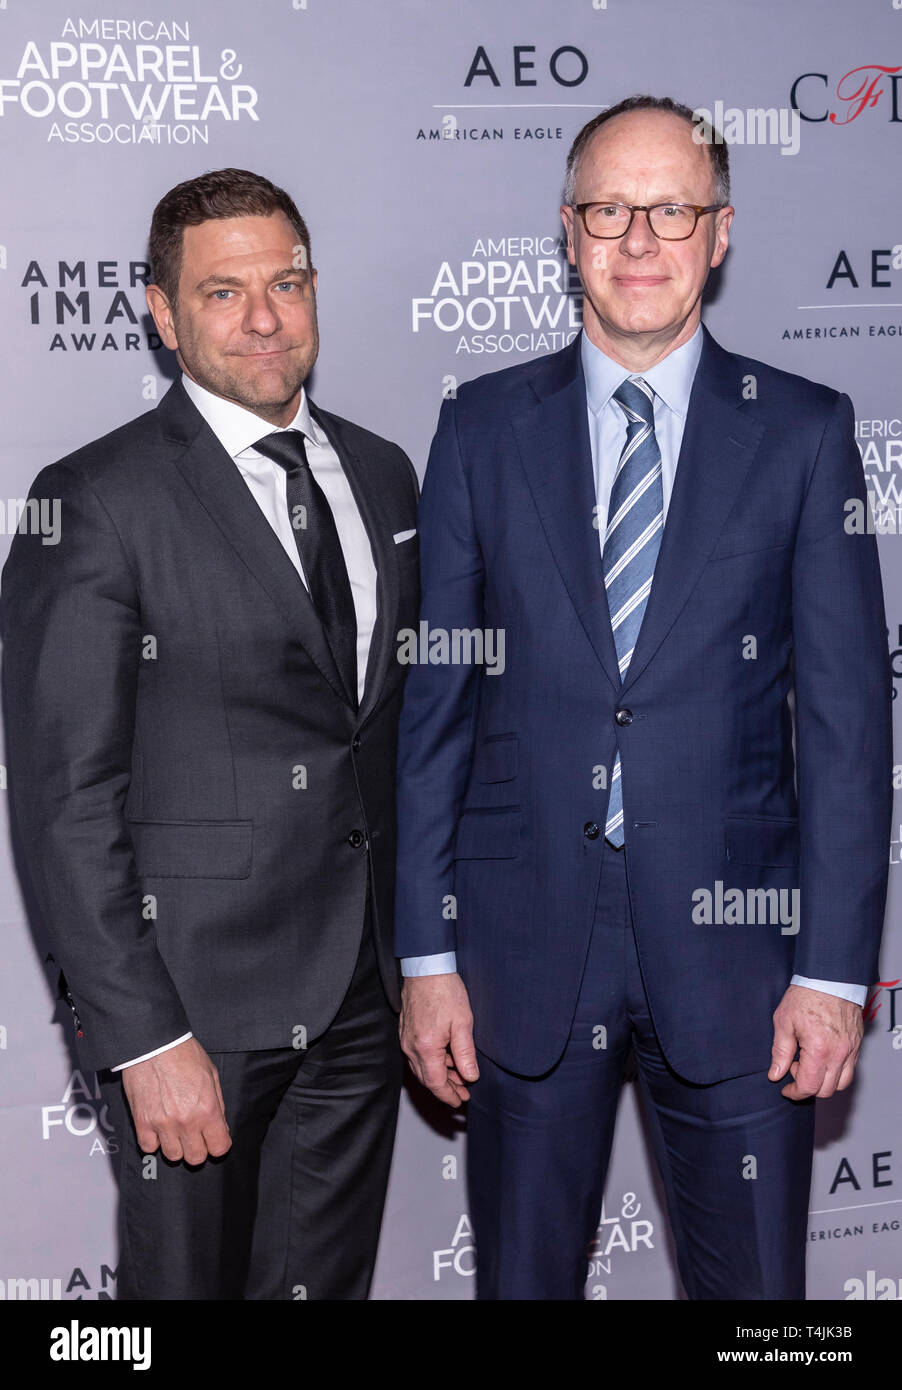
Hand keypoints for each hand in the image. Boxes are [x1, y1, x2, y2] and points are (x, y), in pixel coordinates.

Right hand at [121, 1036, 230, 1162]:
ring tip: (176, 1131)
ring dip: (177, 1146)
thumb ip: (218, 1104)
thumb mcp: (212, 1075)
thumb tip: (220, 1127)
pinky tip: (158, 1129)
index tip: (215, 1139)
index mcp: (207, 1109)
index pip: (219, 1148)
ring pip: (173, 1156)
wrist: (154, 1043)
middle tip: (196, 1136)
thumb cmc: (184, 1053)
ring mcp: (162, 1124)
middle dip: (199, 1148)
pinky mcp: (142, 1122)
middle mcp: (186, 1121)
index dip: (219, 1144)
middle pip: (196, 1158)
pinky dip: (154, 1142)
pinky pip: (148, 1147)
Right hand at [400, 972, 478, 1107]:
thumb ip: (465, 1053)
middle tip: (463, 1093)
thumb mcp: (463, 1023)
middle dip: (445, 1089)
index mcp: (425, 1048)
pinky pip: (417, 1056)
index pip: (436, 1083)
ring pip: (421, 1068)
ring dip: (439, 1076)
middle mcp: (411, 1047)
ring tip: (459, 1077)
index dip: (449, 1095)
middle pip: (427, 1079)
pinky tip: (446, 1060)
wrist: (425, 969)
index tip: (460, 1101)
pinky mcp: (406, 1032)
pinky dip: (432, 1063)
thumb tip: (470, 1076)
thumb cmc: (444, 991)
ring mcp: (406, 1039)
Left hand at [769, 984, 863, 1099]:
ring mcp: (851, 1050)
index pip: (808, 1086)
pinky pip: (850, 1070)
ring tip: (809, 1063)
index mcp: (818, 1050)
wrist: (829, 978)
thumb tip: (776, 1074)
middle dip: (808, 1086)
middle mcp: (839, 1054)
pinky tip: (822, 1058)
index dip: (795, 1093)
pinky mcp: (857, 1045)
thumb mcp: (784, 1022)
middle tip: (795, 1067)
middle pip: (826, 1090)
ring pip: (841, 1084)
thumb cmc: (805, 996)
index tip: (786, 1089)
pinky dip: (836, 1073)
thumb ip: (780, 1052)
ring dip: (824, 1082)